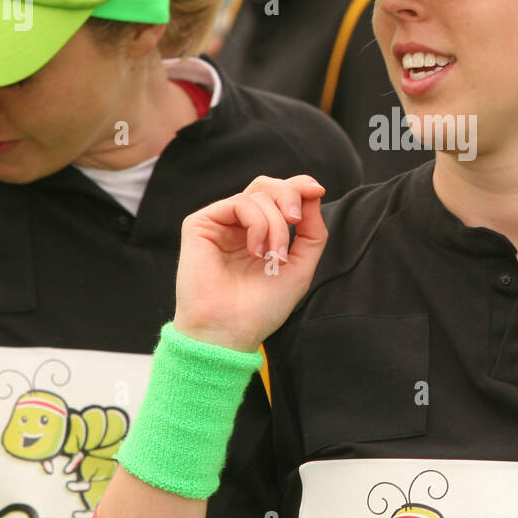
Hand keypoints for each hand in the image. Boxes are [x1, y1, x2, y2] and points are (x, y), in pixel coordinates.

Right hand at [172, 174, 329, 351]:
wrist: (230, 332)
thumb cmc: (261, 308)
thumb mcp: (301, 268)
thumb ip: (312, 232)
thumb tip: (313, 194)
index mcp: (261, 233)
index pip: (279, 196)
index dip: (299, 186)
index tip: (317, 190)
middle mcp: (239, 226)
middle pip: (267, 186)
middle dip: (290, 196)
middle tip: (296, 221)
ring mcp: (220, 224)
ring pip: (257, 195)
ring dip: (276, 224)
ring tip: (273, 256)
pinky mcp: (200, 225)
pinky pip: (238, 203)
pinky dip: (256, 223)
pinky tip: (255, 250)